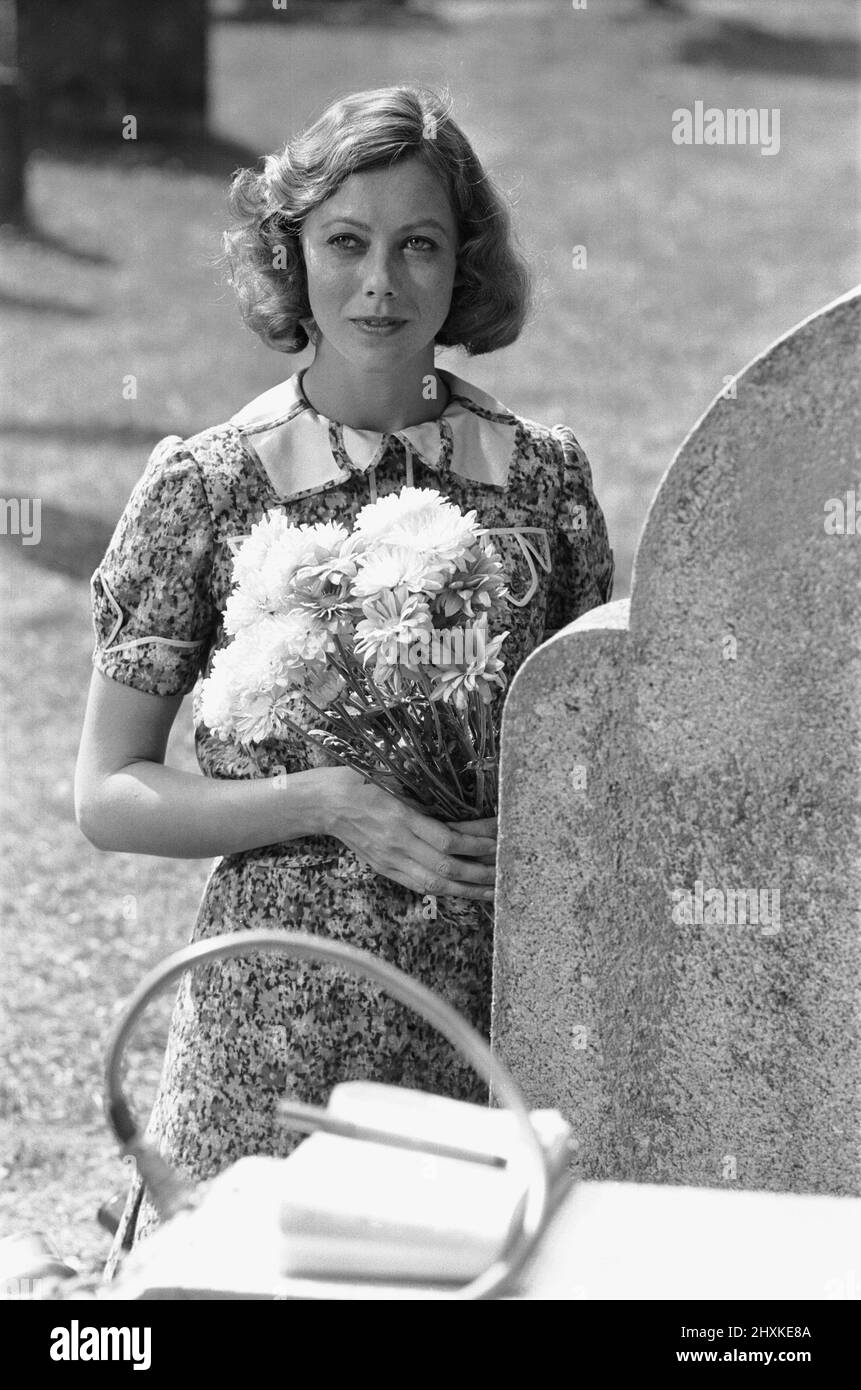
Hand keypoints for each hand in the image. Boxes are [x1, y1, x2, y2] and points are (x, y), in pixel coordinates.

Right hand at [317, 767, 497, 900]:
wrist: (326, 803)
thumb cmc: (362, 782)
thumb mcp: (395, 780)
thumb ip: (426, 796)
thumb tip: (464, 805)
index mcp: (401, 817)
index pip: (448, 839)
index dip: (476, 843)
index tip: (498, 840)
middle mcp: (397, 843)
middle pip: (446, 867)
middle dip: (479, 872)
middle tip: (504, 871)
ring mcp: (390, 860)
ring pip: (435, 884)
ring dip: (467, 889)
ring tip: (493, 891)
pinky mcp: (386, 869)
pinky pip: (420, 886)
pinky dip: (446, 890)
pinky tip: (465, 891)